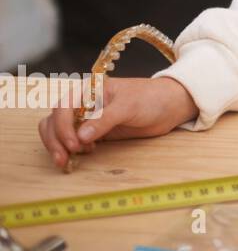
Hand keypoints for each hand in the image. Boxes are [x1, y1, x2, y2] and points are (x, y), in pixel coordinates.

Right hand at [38, 77, 198, 168]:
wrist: (169, 106)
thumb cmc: (151, 98)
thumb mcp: (128, 106)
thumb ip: (105, 120)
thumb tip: (81, 136)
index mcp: (88, 90)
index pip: (62, 107)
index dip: (62, 127)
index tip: (75, 144)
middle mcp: (83, 103)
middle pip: (54, 121)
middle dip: (55, 140)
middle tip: (64, 159)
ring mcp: (87, 118)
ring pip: (58, 132)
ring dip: (58, 146)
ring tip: (68, 160)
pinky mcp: (94, 132)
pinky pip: (73, 141)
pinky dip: (70, 149)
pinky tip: (83, 154)